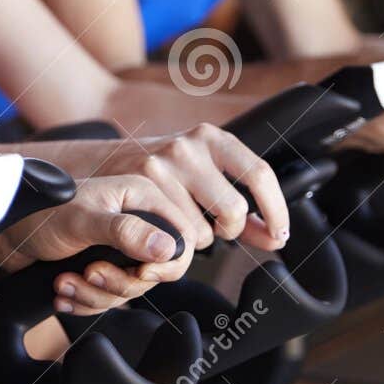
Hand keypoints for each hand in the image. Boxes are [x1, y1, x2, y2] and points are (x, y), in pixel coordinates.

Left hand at [0, 173, 194, 314]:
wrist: (3, 234)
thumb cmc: (38, 214)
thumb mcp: (83, 221)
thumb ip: (125, 232)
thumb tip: (166, 248)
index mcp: (140, 197)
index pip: (182, 240)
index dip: (166, 264)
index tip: (139, 273)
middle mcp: (135, 220)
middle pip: (155, 273)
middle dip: (117, 283)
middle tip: (89, 272)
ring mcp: (118, 247)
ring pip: (129, 290)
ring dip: (94, 294)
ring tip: (64, 281)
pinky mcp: (102, 266)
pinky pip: (108, 298)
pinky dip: (84, 300)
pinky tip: (63, 290)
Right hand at [59, 123, 289, 252]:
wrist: (103, 167)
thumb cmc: (163, 177)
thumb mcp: (204, 178)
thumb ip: (241, 207)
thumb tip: (275, 237)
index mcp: (212, 138)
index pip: (258, 173)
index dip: (276, 210)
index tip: (280, 234)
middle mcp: (187, 146)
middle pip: (233, 208)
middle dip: (229, 229)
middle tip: (215, 230)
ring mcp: (160, 165)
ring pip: (202, 229)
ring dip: (198, 241)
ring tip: (182, 227)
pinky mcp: (137, 186)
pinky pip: (174, 236)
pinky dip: (176, 245)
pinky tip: (166, 233)